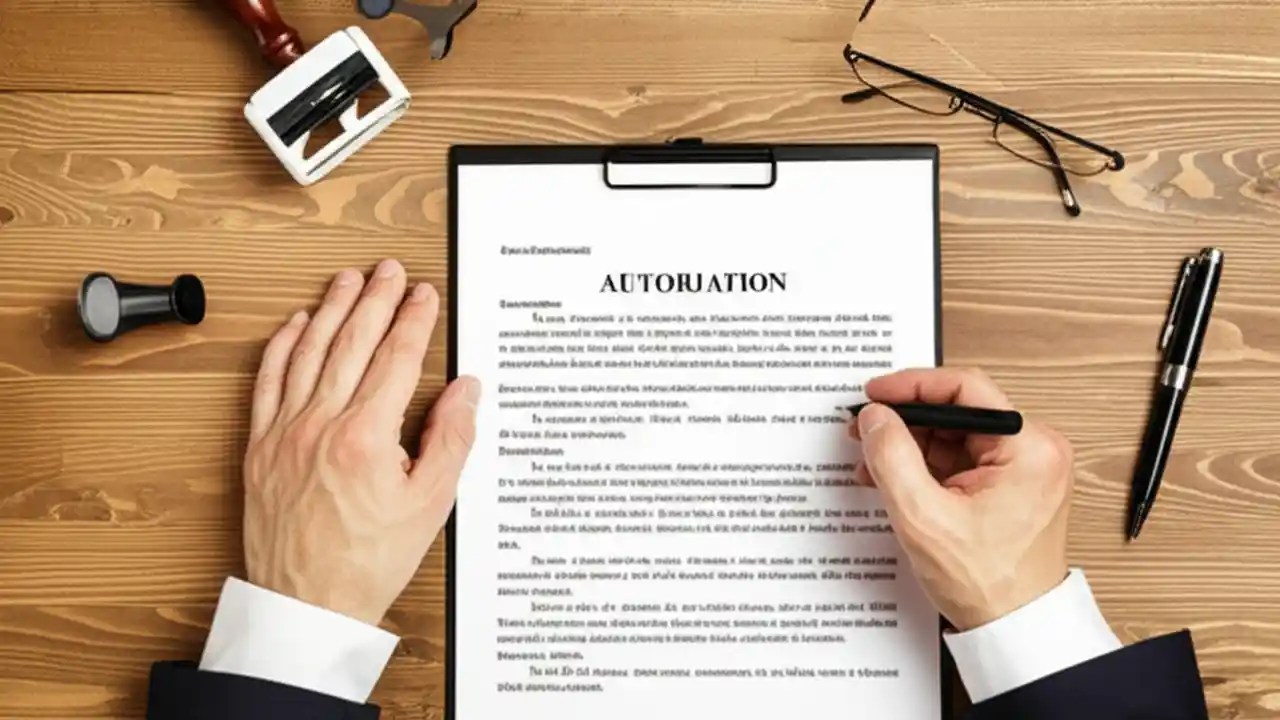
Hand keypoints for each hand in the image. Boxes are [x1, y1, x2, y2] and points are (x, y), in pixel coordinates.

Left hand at [243, 259, 479, 625]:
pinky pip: (268, 382)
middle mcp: (321, 426)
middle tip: (389, 271)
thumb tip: (465, 391)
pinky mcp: (260, 447)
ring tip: (347, 281)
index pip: (396, 358)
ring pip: (308, 352)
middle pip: (352, 343)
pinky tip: (295, 325)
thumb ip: (451, 439)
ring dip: (330, 309)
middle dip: (375, 299)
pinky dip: (282, 347)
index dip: (414, 320)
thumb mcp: (431, 505)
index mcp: (367, 438)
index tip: (424, 296)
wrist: (307, 605)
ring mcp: (285, 433)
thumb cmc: (368, 563)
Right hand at [851, 368, 1072, 630]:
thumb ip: (892, 457)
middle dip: (905, 420)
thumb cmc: (989, 583)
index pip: (964, 388)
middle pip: (958, 410)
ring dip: (912, 444)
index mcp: (1030, 447)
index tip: (875, 394)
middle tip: (865, 428)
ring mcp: (1026, 467)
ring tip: (873, 461)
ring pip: (956, 434)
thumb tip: (874, 417)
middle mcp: (1036, 449)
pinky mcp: (1012, 484)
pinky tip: (896, 477)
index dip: (911, 385)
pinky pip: (963, 458)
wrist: (1016, 627)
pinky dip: (927, 465)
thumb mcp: (924, 516)